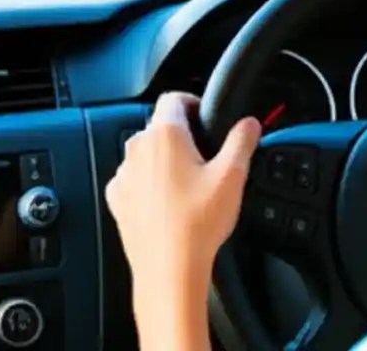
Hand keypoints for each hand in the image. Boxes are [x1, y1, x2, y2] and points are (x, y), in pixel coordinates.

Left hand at [105, 92, 260, 299]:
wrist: (169, 269)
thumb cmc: (197, 224)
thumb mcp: (232, 176)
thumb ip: (242, 141)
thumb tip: (249, 124)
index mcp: (165, 135)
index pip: (173, 98)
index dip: (192, 102)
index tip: (204, 115)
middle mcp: (138, 149)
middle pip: (160, 127)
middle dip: (182, 136)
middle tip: (206, 158)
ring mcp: (124, 175)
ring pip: (146, 154)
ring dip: (164, 161)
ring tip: (189, 186)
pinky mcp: (118, 199)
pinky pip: (134, 180)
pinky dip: (149, 185)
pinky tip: (170, 204)